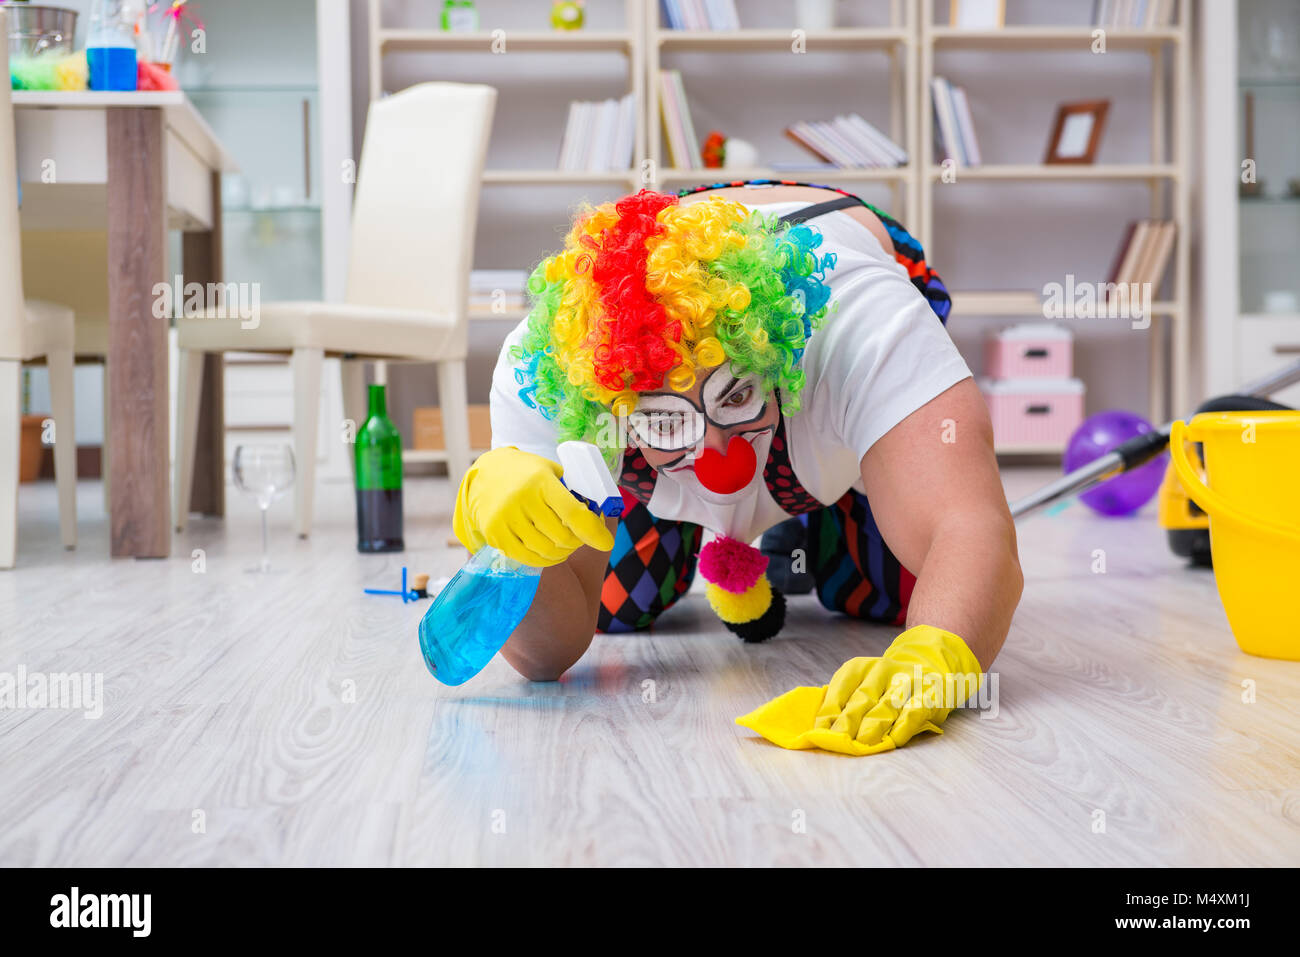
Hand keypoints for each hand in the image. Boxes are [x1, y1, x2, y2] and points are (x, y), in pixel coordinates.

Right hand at [453, 446, 614, 566]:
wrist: (485, 475)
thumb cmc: (528, 473)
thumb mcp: (552, 471)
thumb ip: (574, 490)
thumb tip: (601, 511)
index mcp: (541, 481)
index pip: (573, 514)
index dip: (594, 533)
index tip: (606, 543)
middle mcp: (521, 499)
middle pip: (562, 537)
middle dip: (578, 541)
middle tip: (580, 537)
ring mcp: (505, 518)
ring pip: (546, 551)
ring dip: (562, 552)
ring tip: (564, 543)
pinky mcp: (495, 534)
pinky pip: (527, 558)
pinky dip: (544, 559)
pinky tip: (549, 552)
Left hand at [735, 625, 983, 754]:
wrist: (933, 661)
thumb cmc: (889, 682)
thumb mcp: (864, 681)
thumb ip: (845, 701)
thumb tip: (819, 728)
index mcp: (862, 668)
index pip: (841, 688)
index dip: (829, 711)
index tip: (819, 731)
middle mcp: (884, 671)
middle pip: (863, 699)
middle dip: (848, 722)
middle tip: (838, 742)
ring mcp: (908, 682)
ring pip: (887, 706)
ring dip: (873, 727)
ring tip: (862, 744)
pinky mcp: (930, 695)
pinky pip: (915, 712)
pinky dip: (904, 727)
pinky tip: (894, 740)